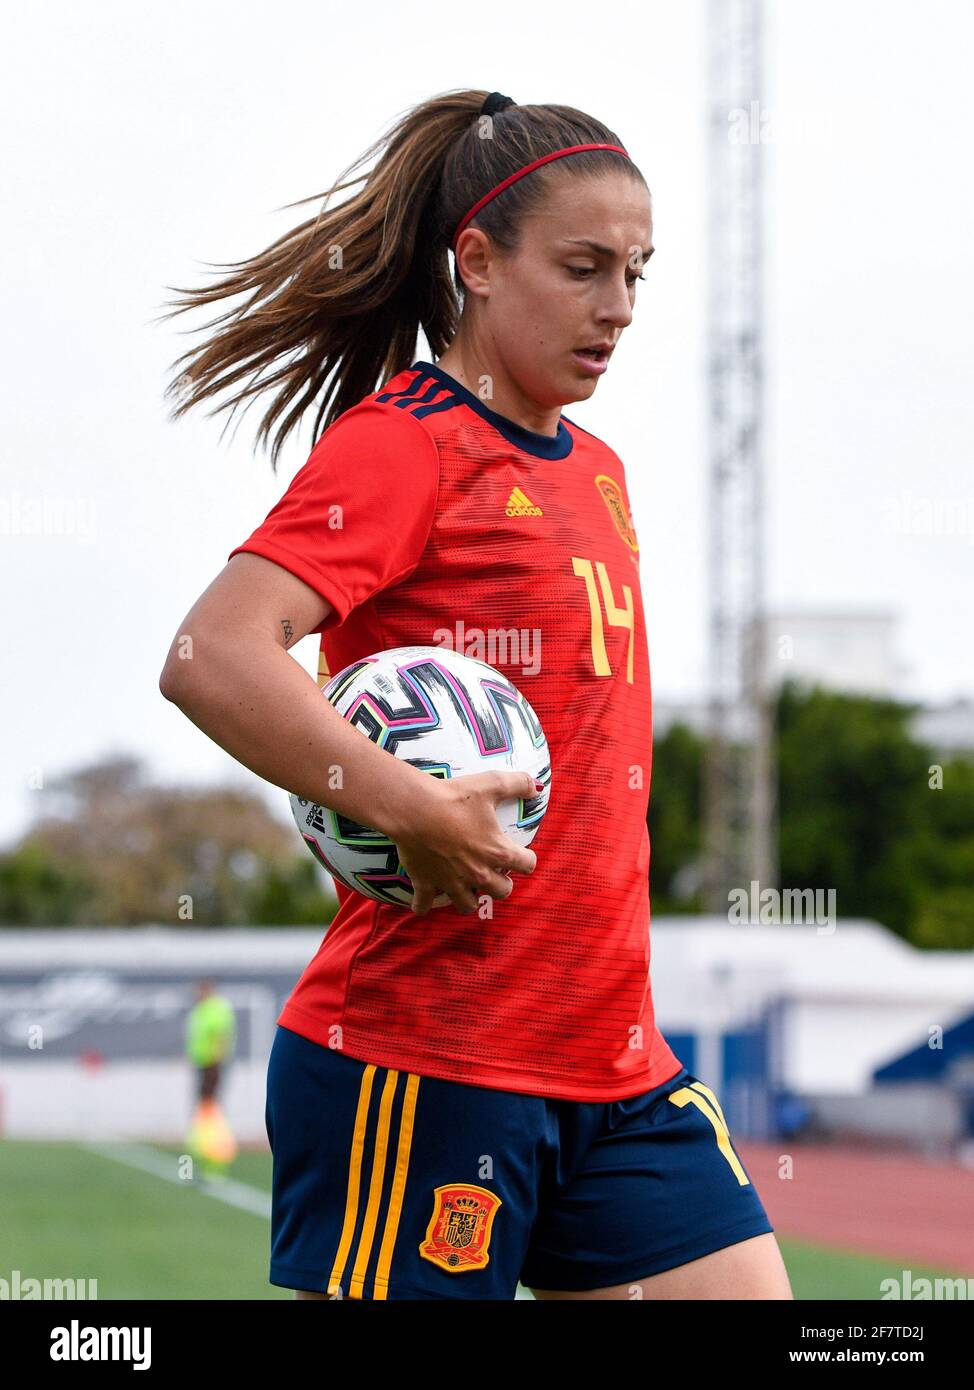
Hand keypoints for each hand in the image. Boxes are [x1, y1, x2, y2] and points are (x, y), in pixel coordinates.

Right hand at [394, 770, 539, 915]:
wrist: (413, 808)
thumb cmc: (453, 797)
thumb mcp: (491, 784)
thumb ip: (517, 783)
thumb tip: (536, 787)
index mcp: (497, 851)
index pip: (527, 865)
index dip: (527, 859)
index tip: (522, 854)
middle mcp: (478, 873)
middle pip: (502, 891)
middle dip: (502, 883)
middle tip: (496, 871)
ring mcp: (451, 882)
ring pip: (468, 905)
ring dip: (470, 899)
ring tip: (468, 888)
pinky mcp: (426, 883)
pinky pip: (424, 904)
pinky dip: (423, 906)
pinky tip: (422, 905)